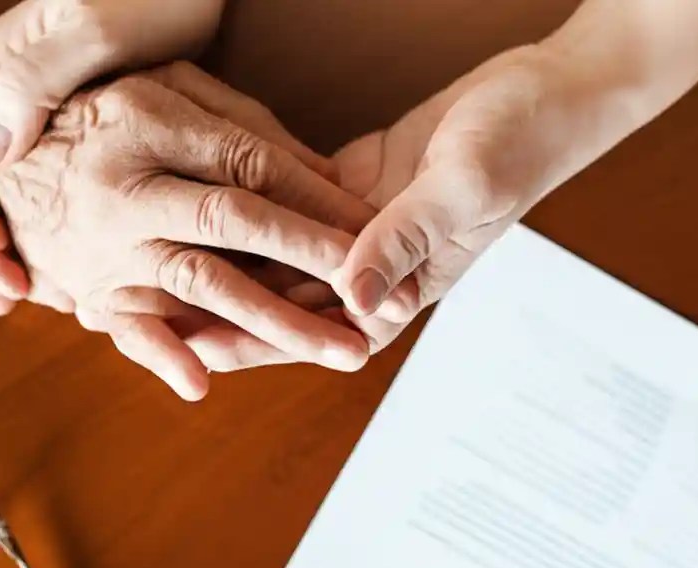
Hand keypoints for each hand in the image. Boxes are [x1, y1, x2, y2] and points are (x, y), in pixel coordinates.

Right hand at [0, 0, 227, 314]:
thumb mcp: (89, 29)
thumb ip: (34, 83)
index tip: (10, 291)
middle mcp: (17, 95)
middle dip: (14, 255)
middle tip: (45, 305)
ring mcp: (55, 107)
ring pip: (32, 194)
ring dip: (48, 248)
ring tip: (73, 302)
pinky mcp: (98, 117)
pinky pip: (78, 184)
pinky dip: (89, 227)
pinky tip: (110, 261)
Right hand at [0, 66, 375, 399]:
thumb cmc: (88, 106)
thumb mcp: (159, 82)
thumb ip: (237, 122)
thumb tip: (323, 175)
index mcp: (150, 119)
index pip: (256, 164)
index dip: (322, 200)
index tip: (381, 231)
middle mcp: (127, 183)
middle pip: (239, 224)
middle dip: (320, 262)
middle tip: (386, 298)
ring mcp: (104, 241)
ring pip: (204, 284)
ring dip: (280, 323)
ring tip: (346, 353)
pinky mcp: (85, 285)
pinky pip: (128, 325)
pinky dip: (161, 356)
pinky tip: (202, 384)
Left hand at [196, 45, 586, 369]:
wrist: (548, 92)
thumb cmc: (522, 142)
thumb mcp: (464, 186)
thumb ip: (405, 237)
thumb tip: (348, 295)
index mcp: (408, 283)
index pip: (320, 332)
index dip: (255, 342)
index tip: (193, 345)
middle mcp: (380, 265)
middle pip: (289, 301)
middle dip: (224, 307)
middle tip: (149, 306)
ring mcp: (366, 226)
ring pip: (285, 256)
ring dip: (231, 261)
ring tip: (162, 259)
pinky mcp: (358, 184)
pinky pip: (294, 205)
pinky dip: (254, 208)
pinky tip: (202, 201)